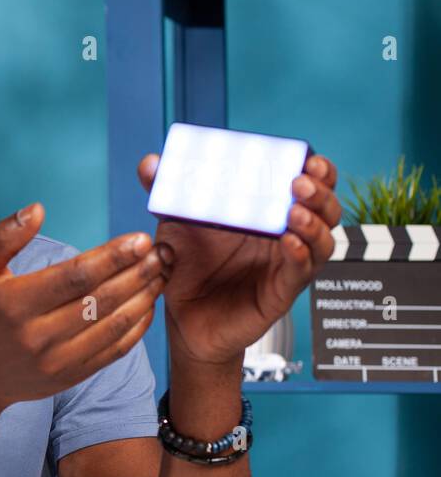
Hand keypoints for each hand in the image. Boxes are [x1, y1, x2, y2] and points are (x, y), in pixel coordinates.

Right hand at [0, 202, 169, 413]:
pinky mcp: (70, 377)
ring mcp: (56, 361)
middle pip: (100, 300)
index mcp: (14, 304)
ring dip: (143, 297)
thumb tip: (38, 209)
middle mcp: (37, 335)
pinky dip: (136, 327)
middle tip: (162, 251)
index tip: (139, 239)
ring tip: (162, 272)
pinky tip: (148, 304)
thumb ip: (3, 237)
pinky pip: (113, 351)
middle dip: (137, 273)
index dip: (111, 257)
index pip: (74, 276)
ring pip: (112, 326)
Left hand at [137, 151, 341, 366]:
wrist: (182, 317)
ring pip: (322, 241)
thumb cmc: (186, 268)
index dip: (319, 171)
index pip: (310, 187)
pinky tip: (289, 242)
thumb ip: (166, 193)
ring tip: (294, 211)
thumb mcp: (175, 224)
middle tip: (300, 181)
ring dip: (314, 223)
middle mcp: (286, 238)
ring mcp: (286, 266)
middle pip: (326, 211)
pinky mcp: (280, 292)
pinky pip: (300, 272)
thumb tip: (150, 163)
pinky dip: (299, 255)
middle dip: (321, 193)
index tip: (307, 159)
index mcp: (269, 215)